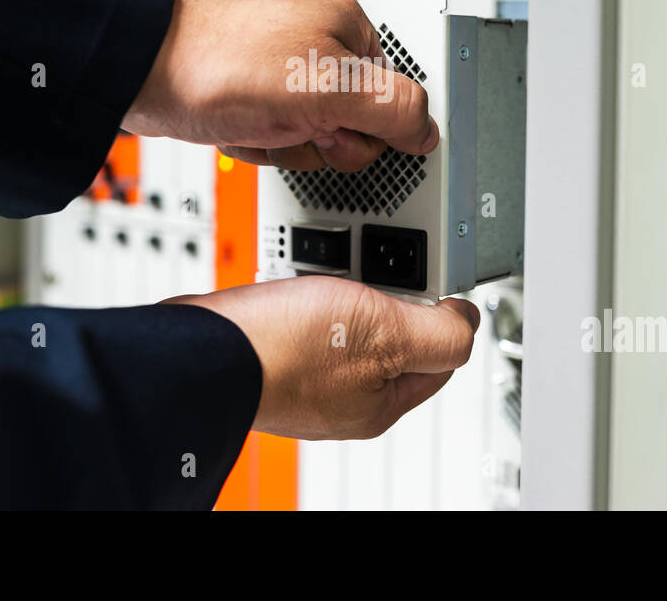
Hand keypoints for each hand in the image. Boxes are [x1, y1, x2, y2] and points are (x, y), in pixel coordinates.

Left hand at [123, 0, 438, 171]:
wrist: (143, 74)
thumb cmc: (222, 64)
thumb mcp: (326, 89)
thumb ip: (390, 107)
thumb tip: (427, 129)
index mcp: (350, 27)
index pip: (397, 96)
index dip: (369, 126)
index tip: (340, 127)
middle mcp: (321, 44)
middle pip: (357, 123)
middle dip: (325, 140)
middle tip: (298, 127)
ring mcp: (286, 71)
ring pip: (318, 137)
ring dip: (291, 146)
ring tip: (264, 126)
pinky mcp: (256, 94)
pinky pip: (281, 138)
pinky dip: (263, 145)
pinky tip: (244, 131)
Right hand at [163, 275, 479, 439]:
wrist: (197, 349)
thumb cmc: (282, 349)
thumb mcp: (388, 331)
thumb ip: (441, 332)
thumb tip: (468, 321)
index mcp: (380, 402)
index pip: (440, 355)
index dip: (445, 311)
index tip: (439, 277)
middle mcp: (342, 395)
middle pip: (391, 332)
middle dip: (387, 290)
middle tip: (377, 264)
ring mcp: (304, 374)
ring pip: (345, 317)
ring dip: (344, 283)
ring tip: (335, 263)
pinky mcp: (271, 349)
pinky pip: (304, 313)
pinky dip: (306, 286)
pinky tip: (299, 271)